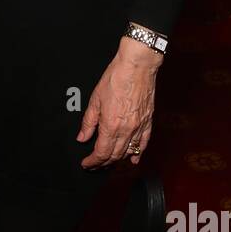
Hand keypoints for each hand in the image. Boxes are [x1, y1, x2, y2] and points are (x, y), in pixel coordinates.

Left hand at [77, 38, 162, 167]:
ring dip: (118, 160)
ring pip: (128, 152)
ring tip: (109, 163)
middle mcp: (126, 130)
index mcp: (111, 125)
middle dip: (103, 163)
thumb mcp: (95, 99)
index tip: (86, 164)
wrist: (137, 66)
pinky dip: (138, 153)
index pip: (101, 152)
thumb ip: (88, 122)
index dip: (92, 161)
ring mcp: (139, 127)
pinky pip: (144, 143)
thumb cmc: (116, 78)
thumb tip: (82, 137)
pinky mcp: (148, 121)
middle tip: (94, 165)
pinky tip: (133, 159)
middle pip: (114, 155)